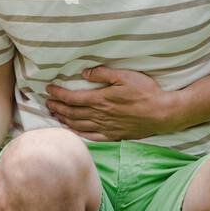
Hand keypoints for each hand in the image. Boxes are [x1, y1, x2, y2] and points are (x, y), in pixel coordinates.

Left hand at [44, 65, 181, 140]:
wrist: (162, 113)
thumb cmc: (146, 92)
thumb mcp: (125, 76)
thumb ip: (103, 74)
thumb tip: (84, 73)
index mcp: (101, 99)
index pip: (72, 98)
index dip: (58, 94)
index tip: (48, 89)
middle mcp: (100, 115)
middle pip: (71, 113)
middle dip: (57, 107)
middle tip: (47, 103)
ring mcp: (106, 127)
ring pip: (78, 125)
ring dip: (64, 120)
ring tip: (55, 115)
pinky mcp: (113, 135)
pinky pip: (91, 136)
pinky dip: (78, 134)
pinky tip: (72, 131)